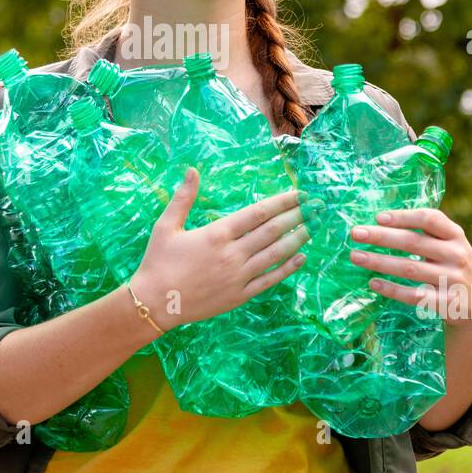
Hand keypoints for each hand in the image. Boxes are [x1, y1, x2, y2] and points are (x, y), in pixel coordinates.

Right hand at [129, 167, 315, 330]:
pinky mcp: (239, 296)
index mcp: (217, 233)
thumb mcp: (166, 226)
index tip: (299, 194)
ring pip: (276, 254)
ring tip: (314, 226)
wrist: (154, 302)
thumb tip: (193, 170)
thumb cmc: (158, 261)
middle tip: (317, 206)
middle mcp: (232, 254)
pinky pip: (269, 280)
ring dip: (297, 238)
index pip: (258, 213)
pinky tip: (301, 257)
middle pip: (273, 231)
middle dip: (297, 216)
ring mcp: (238, 276)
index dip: (282, 202)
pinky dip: (287, 268)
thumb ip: (183, 198)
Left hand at [347, 207, 471, 326]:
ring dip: (380, 262)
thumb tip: (381, 221)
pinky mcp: (448, 303)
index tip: (378, 217)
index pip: (430, 219)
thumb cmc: (454, 265)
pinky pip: (414, 295)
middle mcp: (456, 255)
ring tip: (356, 257)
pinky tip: (373, 283)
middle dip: (381, 237)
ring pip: (410, 269)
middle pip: (413, 242)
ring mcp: (453, 280)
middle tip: (355, 234)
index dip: (403, 216)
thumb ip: (427, 232)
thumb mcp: (451, 244)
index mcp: (456, 236)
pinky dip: (392, 289)